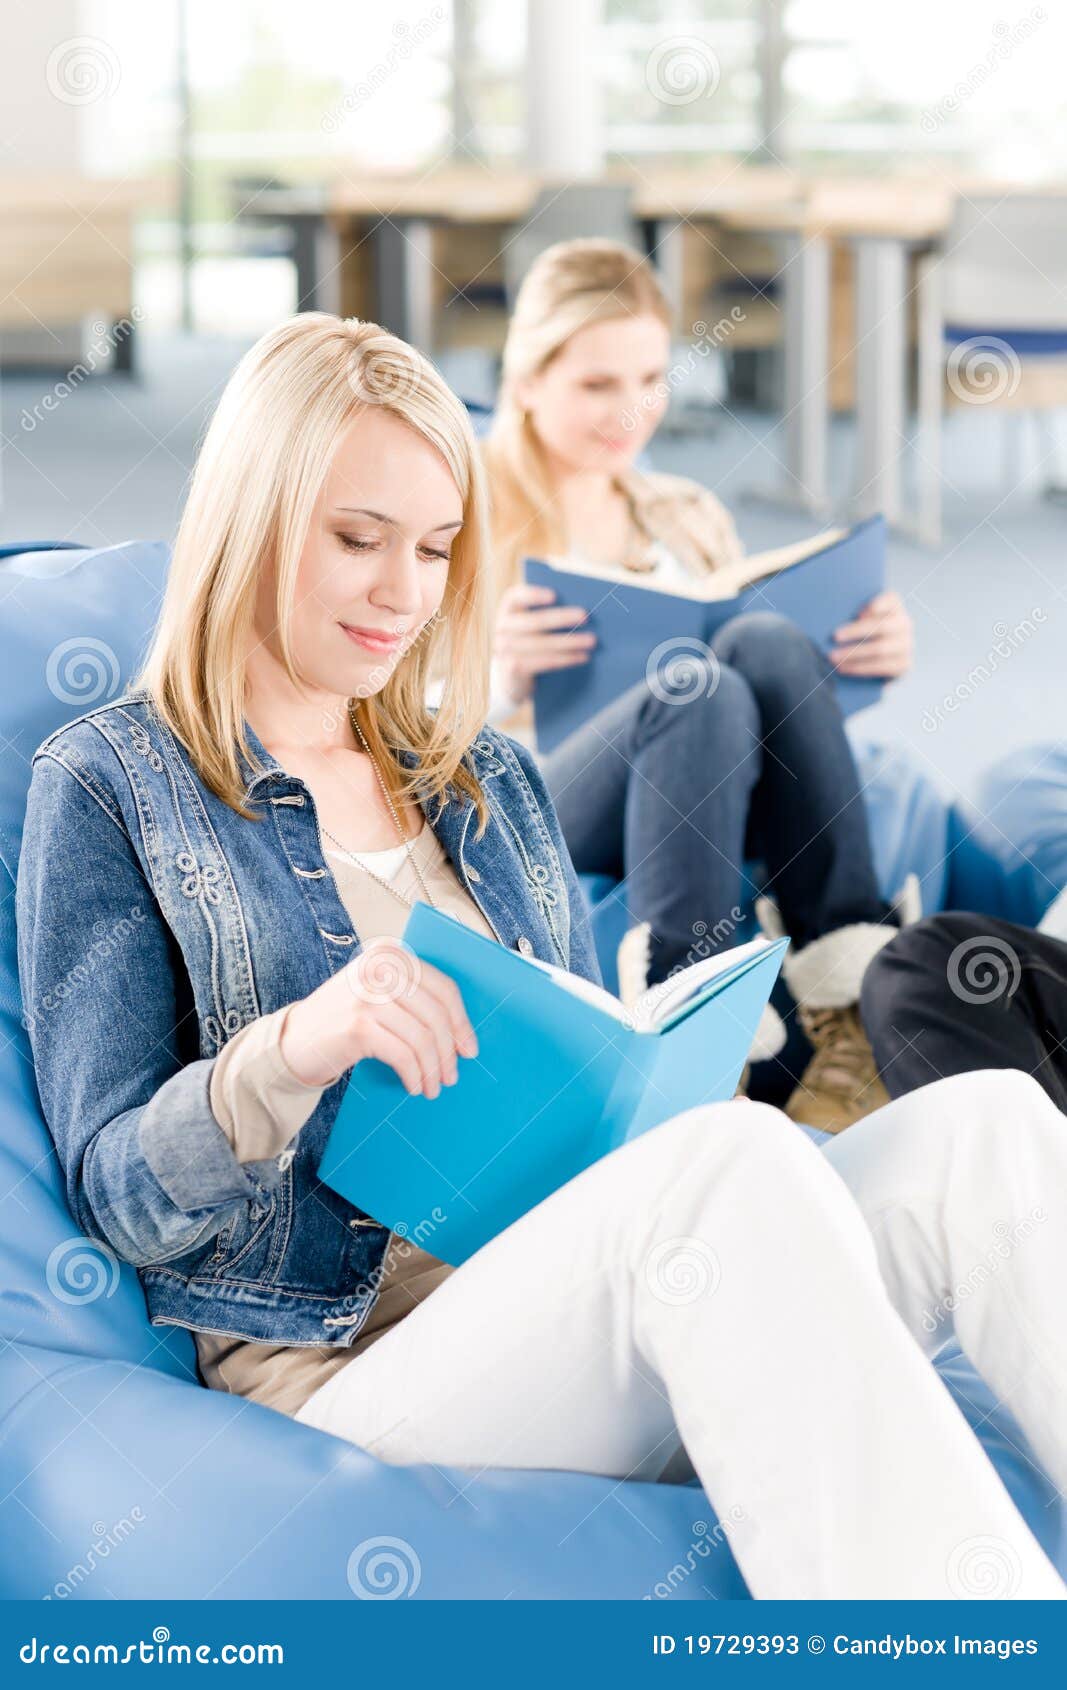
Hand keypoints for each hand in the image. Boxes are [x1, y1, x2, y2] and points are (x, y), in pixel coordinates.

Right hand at [279, 940, 478, 1098]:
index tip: (468, 1048)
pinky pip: (404, 1055)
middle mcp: (380, 968)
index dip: (461, 1022)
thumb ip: (413, 999)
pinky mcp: (358, 1026)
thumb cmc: (344, 1020)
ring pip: (422, 1038)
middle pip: (436, 1015)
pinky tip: (413, 1085)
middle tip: (451, 1075)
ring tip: (433, 1086)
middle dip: (448, 1051)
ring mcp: (368, 996)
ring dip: (433, 1068)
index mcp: (390, 954)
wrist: (294, 1040)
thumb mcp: (378, 994)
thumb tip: (460, 1032)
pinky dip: (414, 1074)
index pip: (443, 987)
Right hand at [492, 581, 596, 706]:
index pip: (515, 597)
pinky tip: (583, 656)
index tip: (554, 595)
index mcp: (508, 609)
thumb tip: (581, 606)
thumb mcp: (534, 625)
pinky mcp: (514, 667)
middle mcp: (502, 627)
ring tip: (592, 640)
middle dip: (562, 618)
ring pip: (542, 644)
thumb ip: (547, 612)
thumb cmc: (531, 640)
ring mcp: (505, 649)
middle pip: (534, 621)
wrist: (514, 676)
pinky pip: (545, 661)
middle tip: (585, 616)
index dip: (533, 595)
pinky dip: (567, 658)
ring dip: (570, 642)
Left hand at [830, 590, 913, 678]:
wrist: (875, 662)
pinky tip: (844, 668)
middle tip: (834, 637)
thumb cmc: (857, 634)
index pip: (890, 599)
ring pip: (880, 649)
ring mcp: (907, 644)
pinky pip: (882, 667)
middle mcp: (904, 623)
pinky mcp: (904, 664)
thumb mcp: (855, 620)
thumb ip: (850, 614)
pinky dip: (860, 668)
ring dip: (854, 654)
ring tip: (833, 658)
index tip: (858, 613)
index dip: (876, 605)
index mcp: (894, 606)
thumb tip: (826, 616)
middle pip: (881, 626)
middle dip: (856, 631)